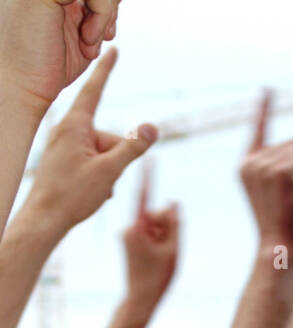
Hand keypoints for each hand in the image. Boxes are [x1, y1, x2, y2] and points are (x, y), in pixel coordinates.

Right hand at [0, 0, 119, 111]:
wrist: (20, 86)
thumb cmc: (46, 67)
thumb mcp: (80, 34)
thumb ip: (95, 14)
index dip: (109, 6)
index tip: (109, 34)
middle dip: (110, 9)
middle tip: (105, 36)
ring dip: (105, 14)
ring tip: (89, 41)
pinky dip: (101, 15)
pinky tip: (86, 38)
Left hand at [27, 48, 155, 234]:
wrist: (44, 219)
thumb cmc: (72, 195)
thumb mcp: (109, 171)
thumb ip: (132, 148)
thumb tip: (153, 127)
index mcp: (75, 125)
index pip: (95, 90)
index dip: (106, 70)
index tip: (113, 50)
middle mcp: (68, 131)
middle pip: (107, 136)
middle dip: (116, 158)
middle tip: (104, 180)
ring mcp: (65, 146)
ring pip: (102, 153)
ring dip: (108, 173)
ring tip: (93, 190)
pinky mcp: (64, 161)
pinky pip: (92, 163)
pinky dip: (98, 178)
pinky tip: (89, 193)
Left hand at [122, 167, 179, 316]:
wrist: (138, 300)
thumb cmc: (157, 277)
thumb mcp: (173, 249)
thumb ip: (174, 223)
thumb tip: (172, 202)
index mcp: (137, 226)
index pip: (144, 195)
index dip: (148, 176)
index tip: (148, 157)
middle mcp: (128, 227)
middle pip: (153, 214)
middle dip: (165, 225)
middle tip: (169, 247)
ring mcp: (126, 234)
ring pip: (151, 225)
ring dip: (161, 236)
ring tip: (162, 257)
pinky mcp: (127, 241)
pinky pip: (146, 233)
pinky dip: (155, 241)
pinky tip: (156, 258)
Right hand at [240, 92, 292, 264]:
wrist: (279, 248)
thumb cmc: (284, 224)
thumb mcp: (282, 189)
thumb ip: (286, 163)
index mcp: (246, 166)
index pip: (259, 130)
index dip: (264, 109)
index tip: (268, 90)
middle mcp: (251, 162)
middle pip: (291, 142)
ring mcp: (264, 166)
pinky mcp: (279, 171)